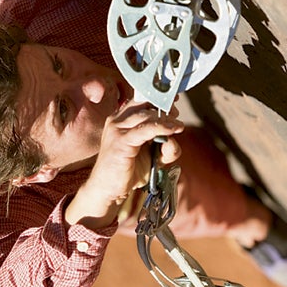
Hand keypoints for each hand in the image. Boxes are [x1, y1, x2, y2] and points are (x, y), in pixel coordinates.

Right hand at [65, 102, 183, 228]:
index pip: (140, 99)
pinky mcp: (120, 141)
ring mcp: (117, 130)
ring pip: (146, 115)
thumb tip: (175, 138)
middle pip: (143, 103)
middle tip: (176, 116)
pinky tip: (171, 131)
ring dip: (165, 119)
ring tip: (178, 126)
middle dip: (163, 108)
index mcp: (120, 119)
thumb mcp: (152, 156)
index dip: (158, 97)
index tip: (173, 101)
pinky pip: (144, 130)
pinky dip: (160, 128)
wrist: (108, 188)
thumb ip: (166, 147)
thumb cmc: (127, 170)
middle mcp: (116, 120)